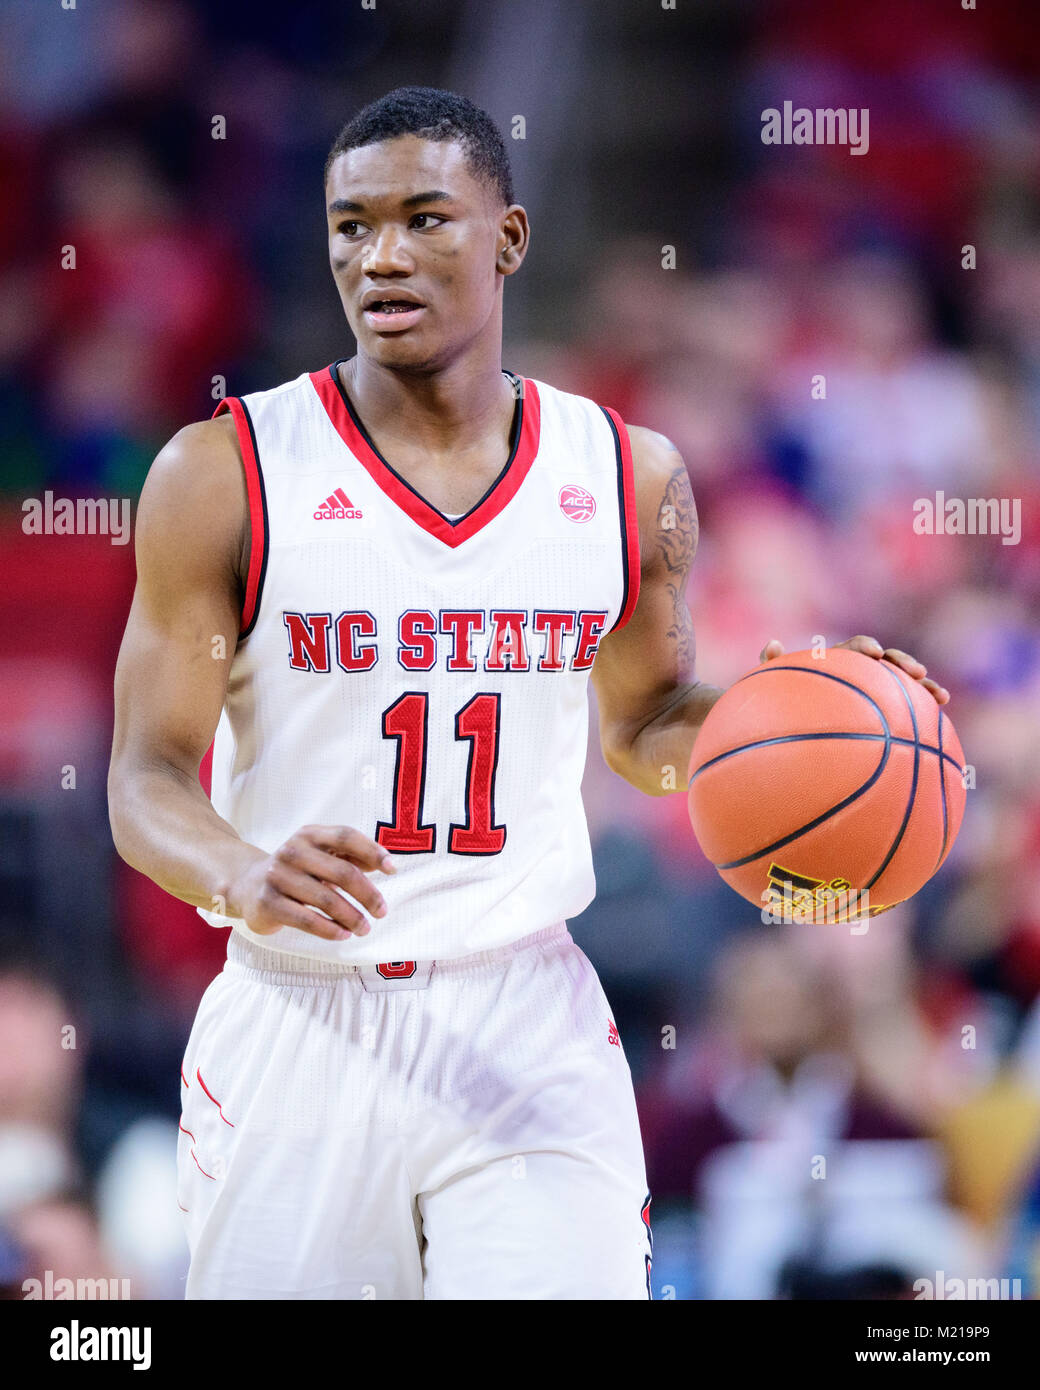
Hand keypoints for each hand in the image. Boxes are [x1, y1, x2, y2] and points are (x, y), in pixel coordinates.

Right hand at [227, 826, 396, 939]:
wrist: (247, 885)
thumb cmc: (296, 870)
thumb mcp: (320, 856)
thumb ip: (351, 856)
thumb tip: (384, 863)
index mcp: (309, 835)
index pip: (345, 836)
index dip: (372, 851)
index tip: (393, 869)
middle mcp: (292, 851)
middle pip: (341, 872)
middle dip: (368, 894)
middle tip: (382, 911)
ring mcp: (278, 877)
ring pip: (326, 899)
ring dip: (352, 916)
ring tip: (365, 928)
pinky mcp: (269, 903)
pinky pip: (307, 919)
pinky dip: (330, 929)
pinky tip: (343, 934)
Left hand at [759, 635, 949, 705]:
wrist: (791, 724)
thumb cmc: (780, 703)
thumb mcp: (773, 687)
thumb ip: (772, 665)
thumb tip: (772, 644)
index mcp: (839, 662)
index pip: (855, 648)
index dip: (866, 648)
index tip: (875, 654)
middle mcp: (861, 673)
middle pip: (889, 662)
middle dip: (904, 663)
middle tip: (917, 672)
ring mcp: (876, 692)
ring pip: (904, 687)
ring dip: (924, 688)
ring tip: (941, 697)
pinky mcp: (885, 712)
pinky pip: (906, 714)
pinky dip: (923, 718)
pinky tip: (939, 732)